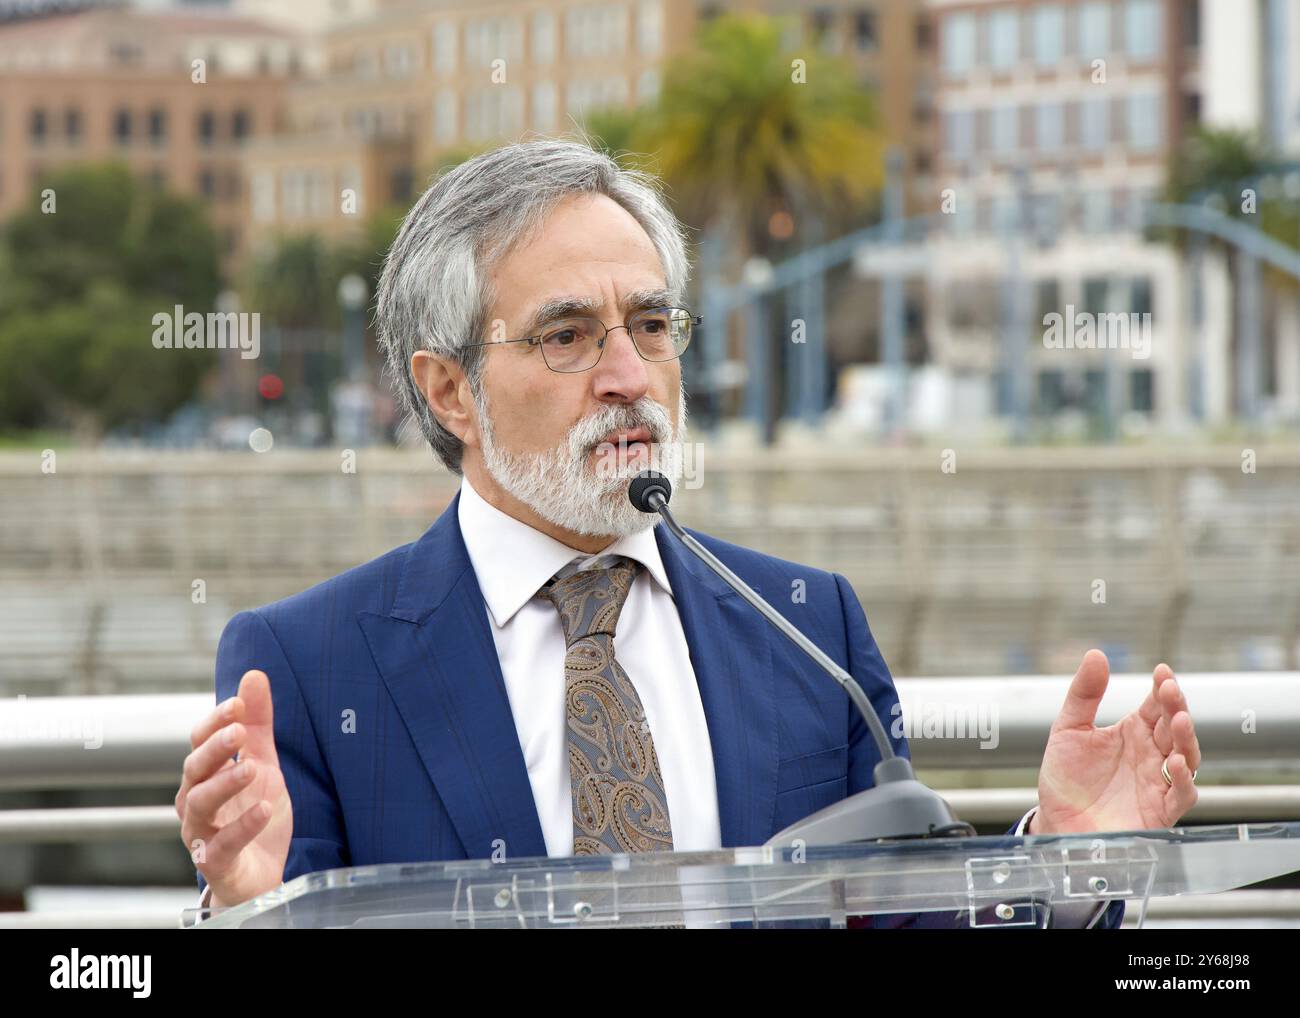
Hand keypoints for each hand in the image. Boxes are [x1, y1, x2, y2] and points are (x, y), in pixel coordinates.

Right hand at [176, 669, 292, 906]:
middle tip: (239, 731)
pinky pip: (222, 844)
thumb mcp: (264, 763)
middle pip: (194, 768)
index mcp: (205, 774)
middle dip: (215, 748)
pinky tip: (264, 808)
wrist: (261, 873)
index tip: (239, 704)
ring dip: (225, 783)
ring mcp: (201, 833)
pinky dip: (243, 826)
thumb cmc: (254, 815)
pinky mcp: (215, 862)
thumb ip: (258, 723)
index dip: (216, 721)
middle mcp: (195, 801)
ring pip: (201, 804)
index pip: (199, 740)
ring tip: (252, 769)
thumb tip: (254, 675)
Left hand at [1029, 650, 1199, 834]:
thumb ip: (1084, 694)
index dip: (1163, 688)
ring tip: (1180, 720)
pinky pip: (1182, 795)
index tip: (1162, 671)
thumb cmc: (1065, 779)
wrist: (1057, 821)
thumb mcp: (1067, 729)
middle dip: (1177, 707)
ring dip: (1187, 739)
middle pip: (1175, 727)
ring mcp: (1158, 781)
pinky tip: (1176, 763)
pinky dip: (1184, 780)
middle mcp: (1151, 754)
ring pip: (1187, 757)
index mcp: (1134, 732)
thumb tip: (1096, 654)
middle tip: (1170, 690)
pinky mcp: (1159, 810)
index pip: (1156, 705)